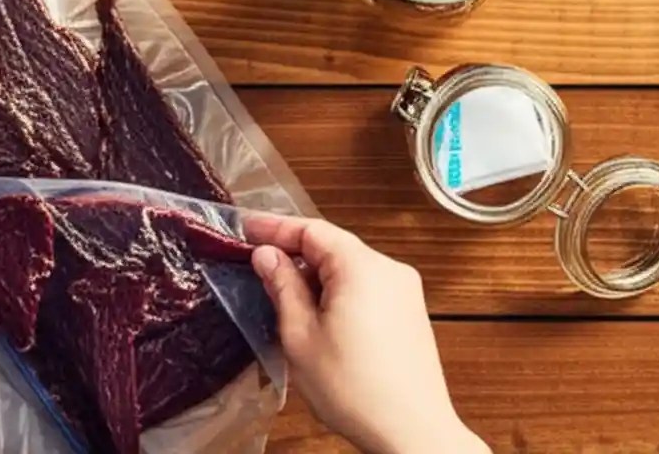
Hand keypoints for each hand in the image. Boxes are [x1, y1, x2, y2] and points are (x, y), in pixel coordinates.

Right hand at [244, 214, 487, 453]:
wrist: (411, 432)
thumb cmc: (355, 389)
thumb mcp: (300, 336)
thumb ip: (282, 286)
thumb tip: (266, 255)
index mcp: (362, 268)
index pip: (312, 229)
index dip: (275, 227)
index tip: (246, 227)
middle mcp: (389, 270)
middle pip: (333, 246)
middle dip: (294, 252)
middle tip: (256, 263)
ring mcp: (405, 291)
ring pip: (349, 268)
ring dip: (315, 274)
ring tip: (282, 294)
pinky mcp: (409, 312)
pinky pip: (366, 286)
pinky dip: (337, 290)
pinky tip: (316, 313)